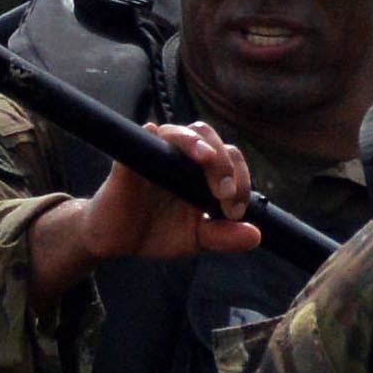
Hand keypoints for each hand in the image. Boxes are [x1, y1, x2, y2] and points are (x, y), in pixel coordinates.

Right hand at [23, 123, 255, 295]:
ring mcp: (154, 154)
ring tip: (206, 160)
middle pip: (210, 138)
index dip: (242, 180)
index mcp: (202, 171)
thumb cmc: (158, 231)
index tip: (236, 211)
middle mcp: (182, 157)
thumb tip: (256, 236)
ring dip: (196, 143)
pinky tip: (152, 132)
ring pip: (180, 132)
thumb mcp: (196, 239)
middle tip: (225, 193)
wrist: (116, 240)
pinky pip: (138, 141)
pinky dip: (148, 136)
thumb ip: (224, 237)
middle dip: (224, 163)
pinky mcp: (128, 160)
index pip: (231, 159)